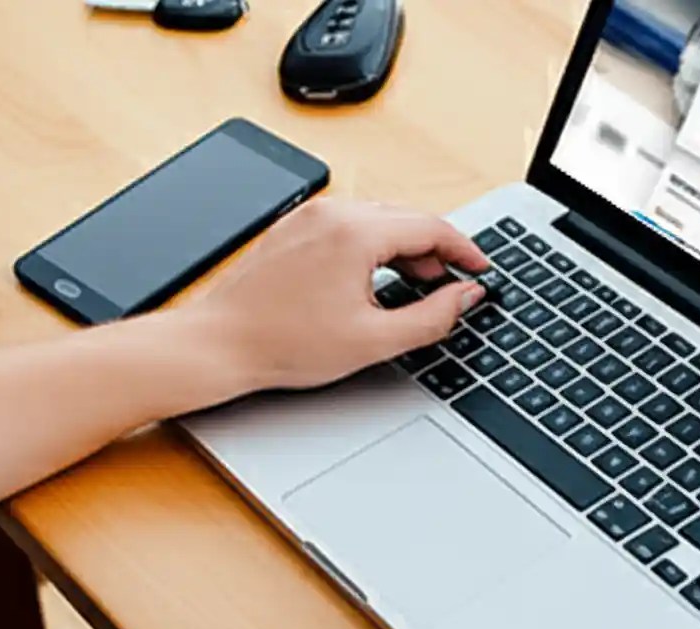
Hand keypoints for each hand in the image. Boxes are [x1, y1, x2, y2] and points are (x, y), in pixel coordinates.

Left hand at [182, 197, 488, 390]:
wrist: (218, 344)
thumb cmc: (283, 343)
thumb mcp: (374, 341)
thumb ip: (432, 317)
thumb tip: (465, 296)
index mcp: (356, 233)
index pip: (431, 226)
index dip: (465, 250)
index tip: (482, 269)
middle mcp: (333, 213)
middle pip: (408, 217)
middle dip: (438, 249)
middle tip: (454, 283)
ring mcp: (310, 217)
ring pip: (380, 219)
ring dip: (408, 247)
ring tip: (418, 284)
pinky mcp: (294, 227)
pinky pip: (351, 224)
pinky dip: (377, 244)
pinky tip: (377, 277)